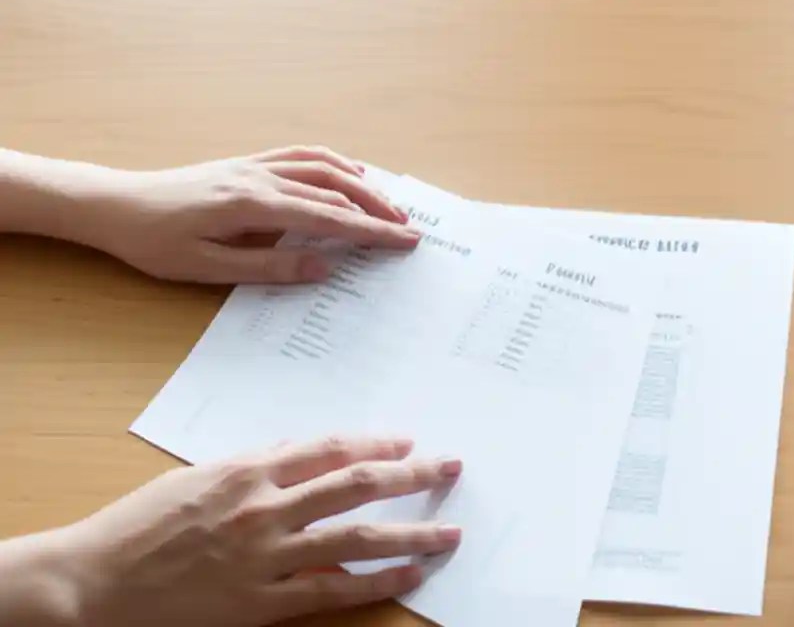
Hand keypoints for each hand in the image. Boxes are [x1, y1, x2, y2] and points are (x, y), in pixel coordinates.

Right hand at [63, 437, 461, 626]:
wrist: (94, 582)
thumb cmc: (140, 526)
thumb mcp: (198, 478)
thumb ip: (255, 463)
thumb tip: (303, 449)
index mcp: (249, 471)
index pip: (330, 448)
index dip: (376, 442)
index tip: (407, 440)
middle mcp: (266, 508)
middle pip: (358, 484)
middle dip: (411, 474)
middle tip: (449, 468)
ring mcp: (268, 556)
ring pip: (357, 537)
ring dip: (411, 532)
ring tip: (449, 531)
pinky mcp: (262, 602)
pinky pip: (334, 591)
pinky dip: (377, 581)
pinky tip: (410, 575)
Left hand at [92, 146, 420, 283]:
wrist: (115, 205)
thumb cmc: (155, 243)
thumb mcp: (207, 269)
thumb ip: (269, 268)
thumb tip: (322, 266)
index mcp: (253, 205)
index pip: (329, 218)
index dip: (371, 232)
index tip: (404, 241)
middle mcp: (260, 177)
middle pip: (335, 188)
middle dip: (377, 208)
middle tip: (409, 228)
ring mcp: (254, 165)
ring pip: (323, 167)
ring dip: (363, 185)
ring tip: (390, 204)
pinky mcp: (247, 163)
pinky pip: (301, 155)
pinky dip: (334, 163)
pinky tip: (350, 175)